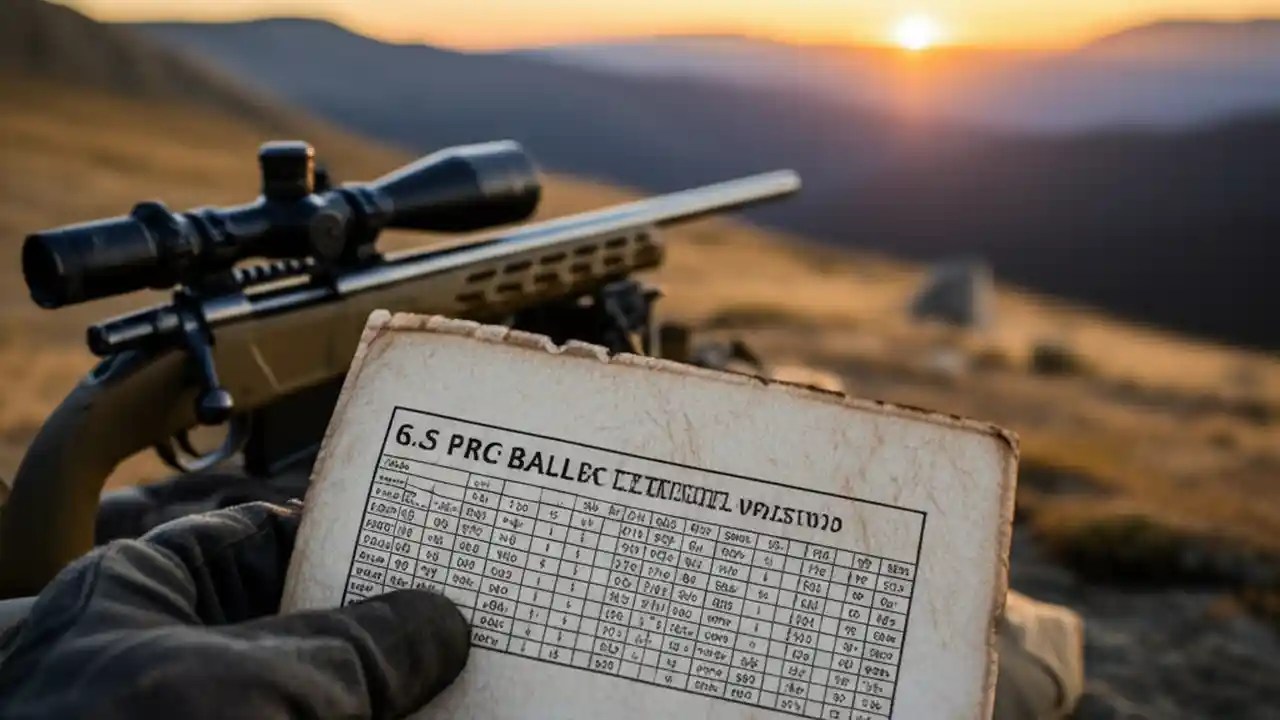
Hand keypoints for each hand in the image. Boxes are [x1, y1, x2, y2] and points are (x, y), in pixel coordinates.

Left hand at [0, 503, 468, 718]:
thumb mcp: (257, 687)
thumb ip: (359, 648)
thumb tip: (442, 623)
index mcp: (142, 602)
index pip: (257, 538)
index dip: (342, 529)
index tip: (423, 533)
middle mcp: (175, 669)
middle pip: (306, 627)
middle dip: (389, 623)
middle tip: (475, 609)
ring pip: (322, 702)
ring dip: (397, 694)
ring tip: (481, 673)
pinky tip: (446, 717)